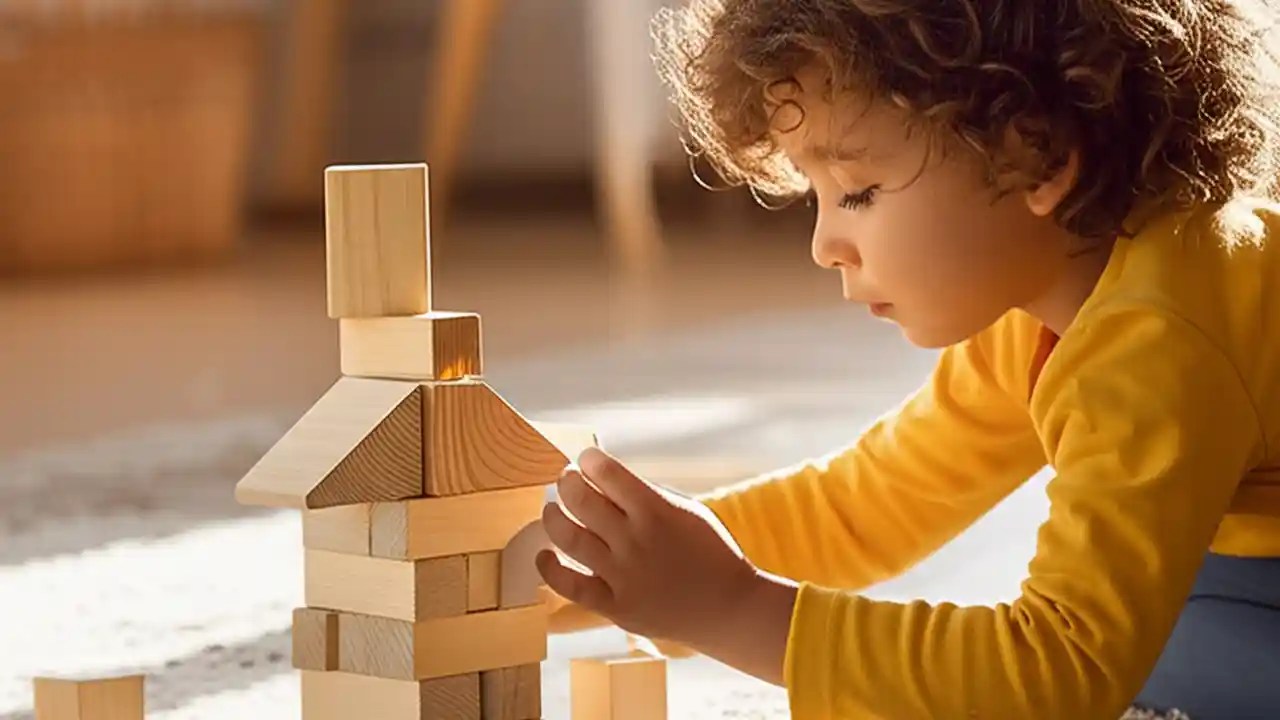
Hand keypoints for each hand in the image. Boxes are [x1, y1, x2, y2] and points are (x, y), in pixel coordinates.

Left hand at [535, 447, 758, 647]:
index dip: (589, 459)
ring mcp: (623, 575)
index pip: (608, 473)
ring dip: (552, 517)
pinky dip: (550, 568)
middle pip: (581, 500)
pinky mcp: (616, 606)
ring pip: (569, 538)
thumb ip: (649, 494)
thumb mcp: (689, 510)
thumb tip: (607, 477)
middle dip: (567, 482)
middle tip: (567, 479)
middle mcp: (635, 540)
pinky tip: (544, 554)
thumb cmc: (710, 553)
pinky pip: (570, 586)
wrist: (728, 607)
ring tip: (551, 510)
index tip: (586, 458)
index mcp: (656, 511)